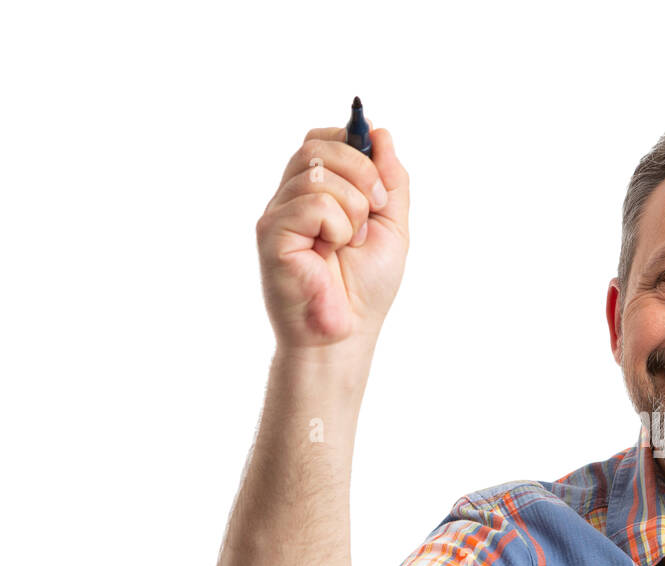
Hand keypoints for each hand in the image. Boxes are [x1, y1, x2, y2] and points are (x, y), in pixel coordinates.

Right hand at [256, 120, 408, 356]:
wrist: (347, 333)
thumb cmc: (364, 289)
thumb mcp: (392, 226)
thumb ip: (390, 180)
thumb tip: (380, 133)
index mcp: (317, 192)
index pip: (324, 139)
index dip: (353, 147)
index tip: (378, 185)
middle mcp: (292, 197)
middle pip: (319, 145)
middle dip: (362, 174)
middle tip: (372, 214)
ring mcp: (279, 213)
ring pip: (320, 172)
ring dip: (354, 208)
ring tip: (348, 243)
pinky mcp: (272, 232)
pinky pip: (314, 203)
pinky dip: (337, 227)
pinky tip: (329, 252)